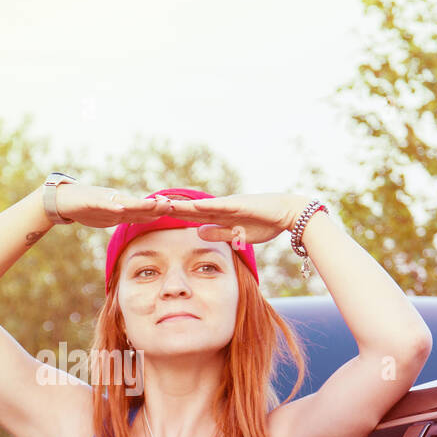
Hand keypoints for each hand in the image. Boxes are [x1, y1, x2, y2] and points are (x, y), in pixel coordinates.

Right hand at [53, 184, 173, 228]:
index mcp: (121, 207)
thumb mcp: (109, 214)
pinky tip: (120, 208)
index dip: (156, 210)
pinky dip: (113, 207)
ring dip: (141, 204)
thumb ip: (124, 215)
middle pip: (139, 206)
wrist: (63, 200)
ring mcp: (105, 202)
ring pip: (126, 204)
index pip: (142, 210)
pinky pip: (104, 205)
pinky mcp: (92, 203)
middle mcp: (116, 203)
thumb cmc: (87, 206)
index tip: (172, 207)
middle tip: (170, 204)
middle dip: (155, 206)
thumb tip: (142, 219)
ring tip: (154, 203)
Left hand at [163, 193, 308, 247]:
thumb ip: (218, 233)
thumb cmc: (266, 223)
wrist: (289, 213)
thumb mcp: (237, 234)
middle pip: (190, 208)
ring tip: (160, 203)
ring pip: (199, 205)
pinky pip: (217, 207)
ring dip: (180, 205)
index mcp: (219, 215)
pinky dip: (203, 207)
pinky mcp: (238, 205)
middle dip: (170, 208)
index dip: (174, 215)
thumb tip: (198, 233)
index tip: (155, 215)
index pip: (192, 216)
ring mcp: (228, 205)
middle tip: (148, 205)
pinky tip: (190, 207)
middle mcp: (220, 207)